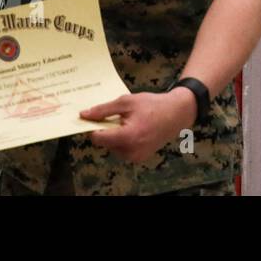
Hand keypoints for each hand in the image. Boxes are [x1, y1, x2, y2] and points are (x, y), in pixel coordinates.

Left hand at [81, 90, 197, 163]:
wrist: (176, 114)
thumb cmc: (152, 105)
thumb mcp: (125, 102)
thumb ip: (103, 110)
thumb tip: (84, 115)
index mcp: (127, 137)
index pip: (98, 138)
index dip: (93, 127)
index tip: (92, 117)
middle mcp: (131, 151)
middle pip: (105, 143)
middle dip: (107, 130)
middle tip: (118, 116)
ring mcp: (136, 157)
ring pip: (113, 147)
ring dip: (115, 135)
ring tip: (129, 122)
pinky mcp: (139, 158)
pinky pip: (122, 150)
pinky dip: (123, 140)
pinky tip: (133, 129)